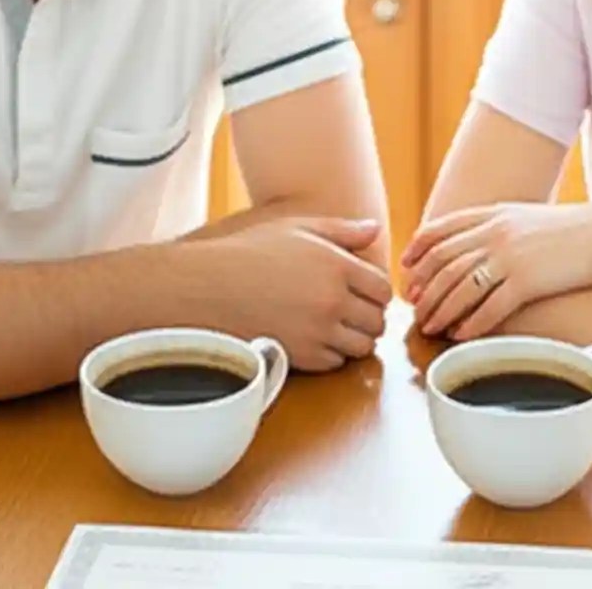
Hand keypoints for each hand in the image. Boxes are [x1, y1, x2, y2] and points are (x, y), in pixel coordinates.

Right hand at [203, 217, 392, 372]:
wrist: (208, 287)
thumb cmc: (251, 252)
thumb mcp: (297, 228)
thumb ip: (342, 230)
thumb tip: (374, 230)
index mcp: (337, 266)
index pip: (383, 289)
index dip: (376, 292)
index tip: (362, 292)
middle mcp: (333, 300)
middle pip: (377, 320)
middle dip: (368, 317)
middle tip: (352, 312)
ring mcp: (318, 331)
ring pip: (362, 346)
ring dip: (354, 339)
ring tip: (336, 327)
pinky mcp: (301, 355)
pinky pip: (336, 362)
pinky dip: (331, 354)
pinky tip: (314, 338)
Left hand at [401, 203, 591, 339]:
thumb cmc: (568, 230)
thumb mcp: (523, 216)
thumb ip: (494, 224)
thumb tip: (469, 241)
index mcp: (492, 214)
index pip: (439, 230)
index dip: (417, 251)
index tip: (407, 269)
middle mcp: (495, 233)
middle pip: (443, 262)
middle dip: (423, 287)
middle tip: (413, 307)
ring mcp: (510, 257)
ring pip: (460, 286)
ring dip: (440, 310)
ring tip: (429, 327)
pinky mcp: (528, 281)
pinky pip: (490, 307)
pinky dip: (471, 323)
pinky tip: (461, 335)